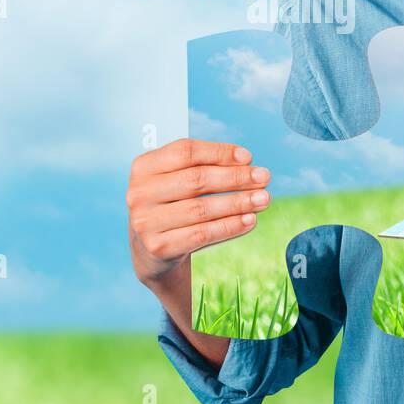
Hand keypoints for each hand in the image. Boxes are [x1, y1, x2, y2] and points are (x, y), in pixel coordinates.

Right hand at [127, 137, 271, 287]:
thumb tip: (247, 163)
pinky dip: (229, 227)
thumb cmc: (172, 206)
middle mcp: (139, 193)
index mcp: (143, 167)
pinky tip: (249, 220)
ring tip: (263, 199)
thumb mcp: (177, 181)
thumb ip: (204, 167)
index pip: (186, 152)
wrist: (150, 251)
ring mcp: (146, 222)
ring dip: (238, 202)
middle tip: (264, 177)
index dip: (220, 152)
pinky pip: (201, 234)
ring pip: (201, 209)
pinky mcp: (158, 247)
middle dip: (235, 177)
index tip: (248, 157)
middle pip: (196, 179)